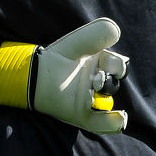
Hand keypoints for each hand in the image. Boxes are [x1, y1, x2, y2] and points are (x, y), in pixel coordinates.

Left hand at [32, 19, 128, 133]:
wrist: (35, 74)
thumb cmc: (56, 56)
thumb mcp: (76, 41)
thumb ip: (96, 33)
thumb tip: (117, 31)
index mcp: (100, 63)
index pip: (118, 65)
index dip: (116, 64)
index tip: (103, 63)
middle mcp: (98, 82)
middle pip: (113, 84)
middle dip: (108, 82)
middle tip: (95, 80)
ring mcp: (91, 100)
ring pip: (108, 102)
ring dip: (104, 100)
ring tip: (89, 96)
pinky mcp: (83, 116)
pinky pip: (103, 124)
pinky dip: (113, 123)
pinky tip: (120, 118)